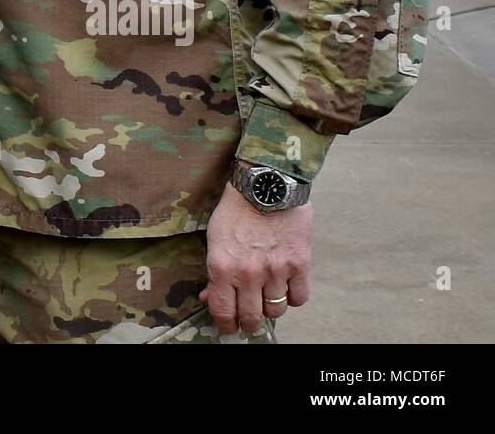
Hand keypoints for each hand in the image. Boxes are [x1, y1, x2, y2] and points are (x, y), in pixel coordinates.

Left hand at [200, 174, 312, 335]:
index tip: (229, 326)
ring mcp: (276, 271)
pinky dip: (293, 297)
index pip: (223, 313)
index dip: (226, 325)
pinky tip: (286, 286)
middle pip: (251, 318)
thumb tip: (209, 298)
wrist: (265, 184)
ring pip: (276, 311)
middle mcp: (248, 274)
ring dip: (270, 307)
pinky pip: (299, 298)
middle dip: (248, 321)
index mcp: (222, 266)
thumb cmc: (235, 209)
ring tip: (267, 295)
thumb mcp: (215, 238)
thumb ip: (214, 272)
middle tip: (249, 315)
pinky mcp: (300, 265)